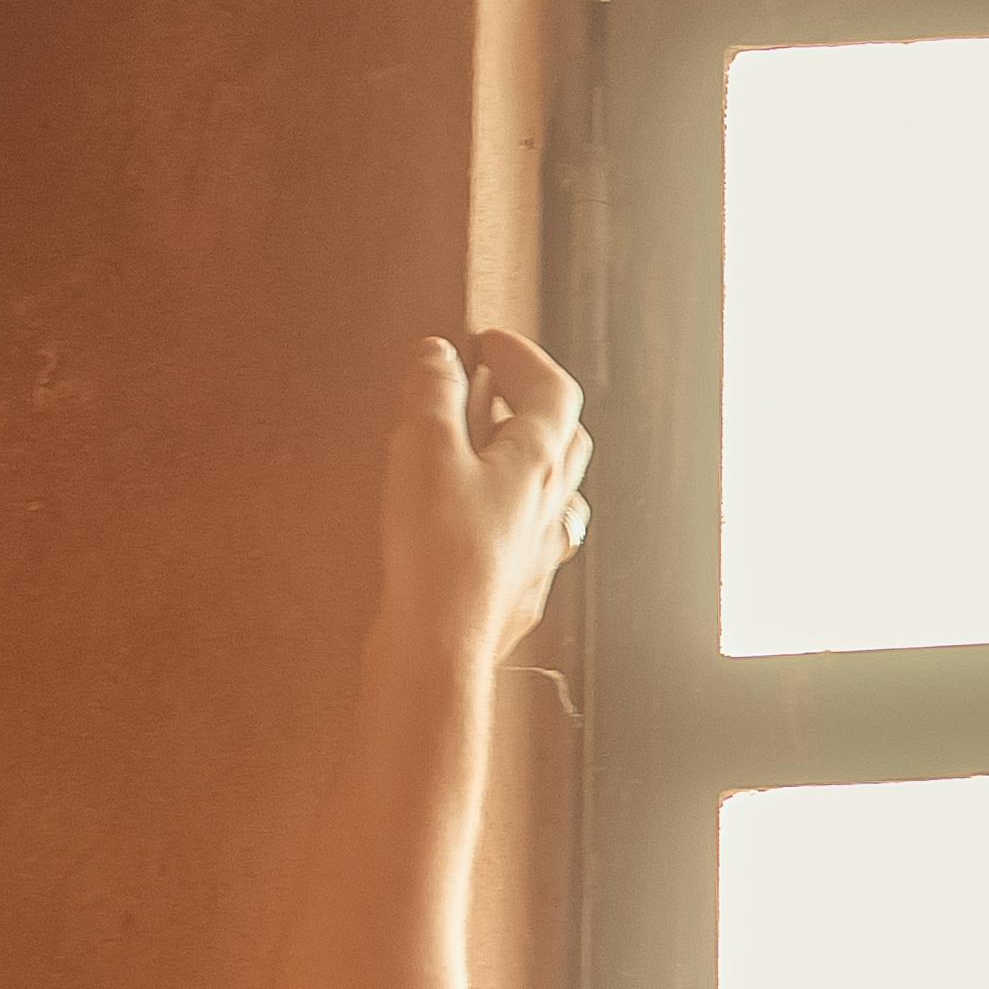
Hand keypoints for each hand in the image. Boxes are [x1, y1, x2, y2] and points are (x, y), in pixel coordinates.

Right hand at [375, 328, 591, 670]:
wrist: (442, 646)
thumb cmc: (438, 553)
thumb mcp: (424, 451)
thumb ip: (433, 395)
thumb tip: (438, 357)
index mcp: (540, 459)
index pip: (553, 387)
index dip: (523, 356)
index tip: (489, 341)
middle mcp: (553, 502)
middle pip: (564, 435)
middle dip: (531, 401)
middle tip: (492, 385)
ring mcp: (542, 546)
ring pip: (553, 486)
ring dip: (525, 456)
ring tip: (486, 445)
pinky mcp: (520, 582)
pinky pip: (529, 530)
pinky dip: (509, 505)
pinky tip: (478, 516)